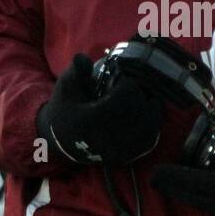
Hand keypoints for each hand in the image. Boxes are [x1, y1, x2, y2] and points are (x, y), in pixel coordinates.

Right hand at [37, 54, 161, 166]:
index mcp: (88, 120)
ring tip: (146, 99)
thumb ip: (77, 71)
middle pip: (137, 113)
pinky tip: (148, 114)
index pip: (121, 100)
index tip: (119, 79)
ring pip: (147, 129)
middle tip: (131, 88)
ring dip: (151, 110)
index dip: (126, 84)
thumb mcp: (66, 87)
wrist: (62, 140)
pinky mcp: (123, 158)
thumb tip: (82, 58)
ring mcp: (115, 151)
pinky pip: (148, 142)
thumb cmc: (66, 108)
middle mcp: (103, 139)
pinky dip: (153, 126)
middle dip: (138, 95)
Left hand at [151, 113, 214, 215]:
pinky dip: (210, 209)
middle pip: (193, 199)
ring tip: (186, 185)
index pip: (195, 184)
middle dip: (174, 188)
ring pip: (204, 210)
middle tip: (158, 179)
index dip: (173, 179)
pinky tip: (211, 199)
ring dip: (194, 198)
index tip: (155, 174)